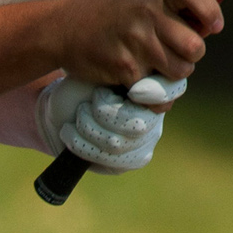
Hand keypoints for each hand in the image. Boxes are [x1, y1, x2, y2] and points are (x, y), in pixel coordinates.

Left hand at [36, 76, 186, 173]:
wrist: (60, 108)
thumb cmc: (79, 84)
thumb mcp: (95, 71)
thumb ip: (119, 74)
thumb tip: (135, 85)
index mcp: (154, 85)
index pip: (172, 90)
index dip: (156, 93)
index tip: (134, 91)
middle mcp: (156, 115)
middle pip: (138, 124)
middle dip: (103, 113)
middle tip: (86, 105)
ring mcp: (145, 141)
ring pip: (116, 143)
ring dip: (87, 128)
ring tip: (77, 115)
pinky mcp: (129, 162)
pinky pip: (107, 160)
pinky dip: (81, 145)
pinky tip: (70, 132)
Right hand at [55, 0, 222, 86]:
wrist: (67, 29)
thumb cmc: (114, 22)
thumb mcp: (143, 7)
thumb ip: (174, 17)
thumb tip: (206, 33)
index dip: (210, 10)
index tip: (213, 27)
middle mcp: (149, 16)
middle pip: (195, 48)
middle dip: (189, 58)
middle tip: (173, 56)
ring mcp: (137, 43)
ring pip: (180, 73)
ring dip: (171, 79)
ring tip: (153, 70)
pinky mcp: (126, 69)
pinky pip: (157, 95)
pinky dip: (152, 99)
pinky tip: (138, 86)